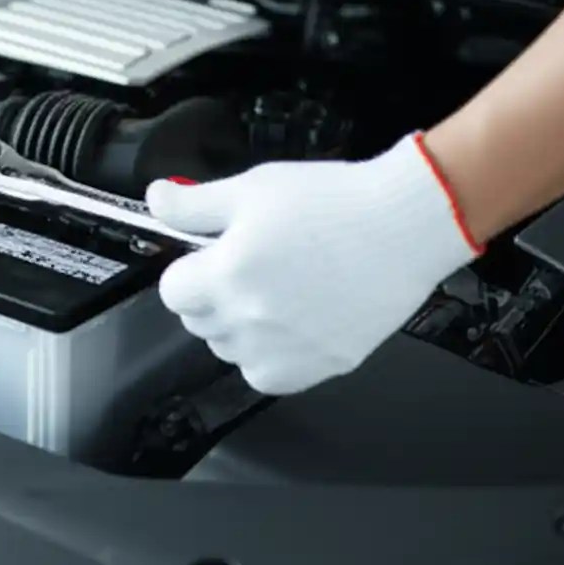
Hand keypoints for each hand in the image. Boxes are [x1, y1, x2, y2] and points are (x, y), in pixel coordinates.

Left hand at [147, 133, 480, 393]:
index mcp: (227, 275)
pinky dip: (269, 355)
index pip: (172, 291)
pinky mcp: (321, 366)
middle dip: (212, 294)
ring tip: (276, 289)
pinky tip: (290, 321)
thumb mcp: (252, 188)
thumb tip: (156, 202)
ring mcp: (286, 349)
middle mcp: (251, 320)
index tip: (206, 257)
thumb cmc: (337, 202)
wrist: (407, 224)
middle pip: (199, 322)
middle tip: (249, 265)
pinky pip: (268, 376)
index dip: (188, 269)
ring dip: (239, 327)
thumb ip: (194, 204)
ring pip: (230, 351)